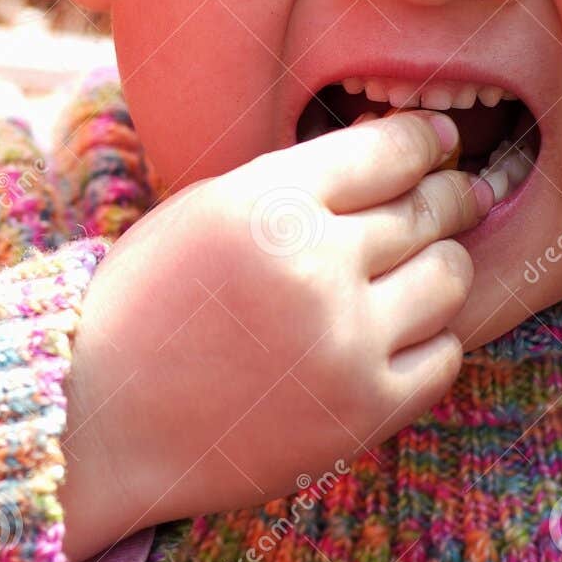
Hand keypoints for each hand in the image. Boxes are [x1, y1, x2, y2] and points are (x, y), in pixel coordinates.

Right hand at [58, 111, 489, 561]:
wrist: (104, 420)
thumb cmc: (145, 306)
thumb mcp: (200, 213)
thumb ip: (288, 185)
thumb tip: (387, 153)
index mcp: (264, 205)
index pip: (390, 151)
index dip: (429, 141)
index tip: (442, 143)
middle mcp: (313, 266)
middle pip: (428, 210)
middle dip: (449, 197)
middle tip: (457, 195)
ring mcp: (344, 342)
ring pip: (449, 278)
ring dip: (440, 266)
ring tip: (415, 269)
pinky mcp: (364, 410)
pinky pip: (444, 355)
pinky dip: (429, 338)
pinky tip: (394, 331)